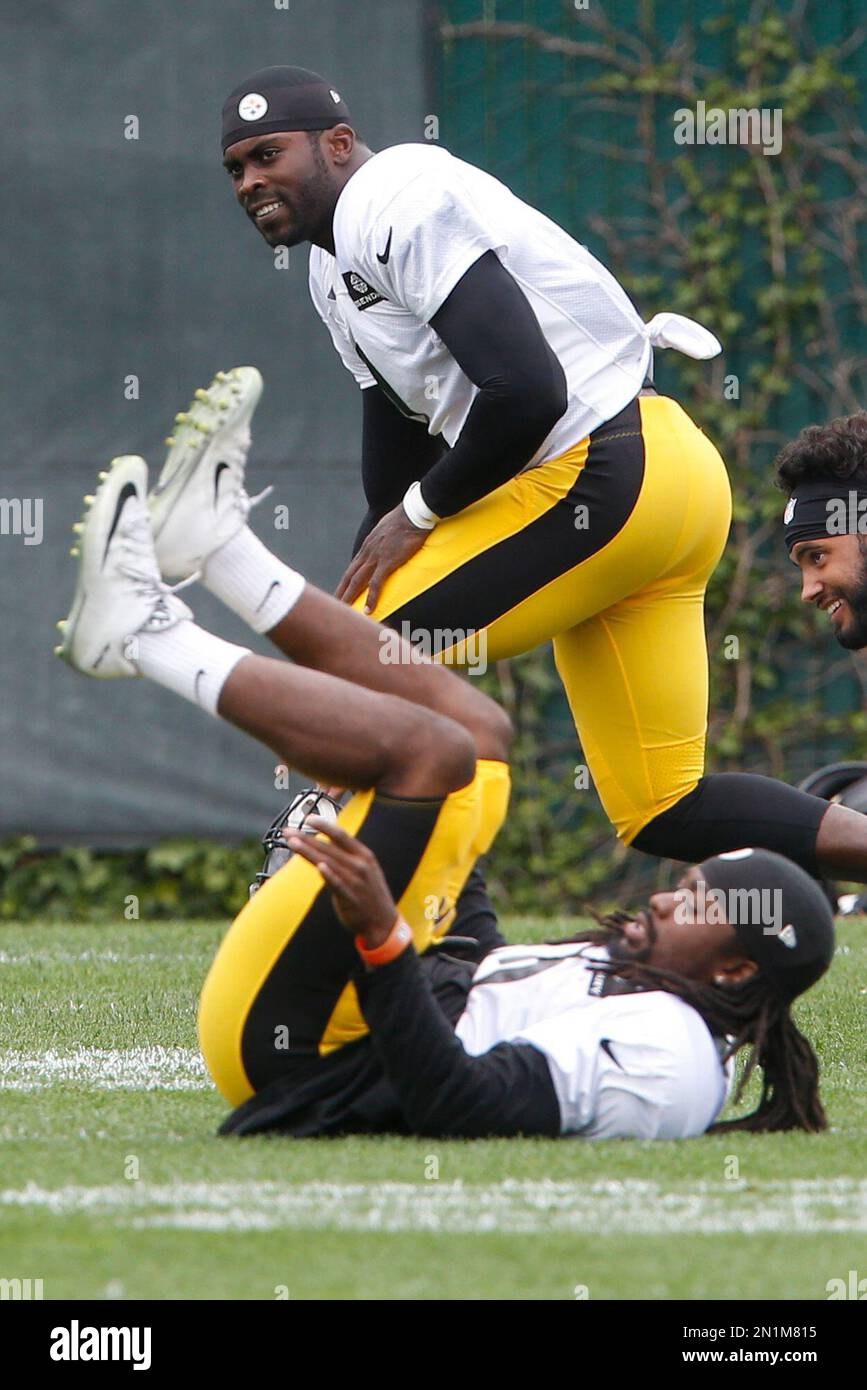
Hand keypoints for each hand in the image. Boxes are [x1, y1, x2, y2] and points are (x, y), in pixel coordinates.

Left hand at [287, 817, 397, 945]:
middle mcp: (360, 865)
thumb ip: (346, 857)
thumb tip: (325, 846)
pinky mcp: (351, 898)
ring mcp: (356, 881)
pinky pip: (338, 885)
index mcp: (364, 855)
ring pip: (328, 863)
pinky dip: (329, 875)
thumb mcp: (365, 869)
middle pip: (329, 848)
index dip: (324, 825)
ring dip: (309, 852)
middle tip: (287, 831)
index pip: (341, 835)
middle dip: (306, 838)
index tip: (308, 818)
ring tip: (292, 843)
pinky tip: (320, 867)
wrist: (383, 923)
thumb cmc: (369, 894)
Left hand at [335, 504, 429, 612]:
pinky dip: (371, 598)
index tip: (344, 590)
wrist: (413, 513)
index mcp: (368, 544)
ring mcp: (375, 557)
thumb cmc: (407, 518)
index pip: (354, 566)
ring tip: (344, 611)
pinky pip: (376, 584)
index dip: (347, 580)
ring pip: (356, 581)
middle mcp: (367, 552)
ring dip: (349, 597)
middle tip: (335, 605)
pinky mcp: (387, 562)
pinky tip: (368, 610)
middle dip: (341, 591)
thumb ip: (386, 538)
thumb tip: (390, 542)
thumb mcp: (390, 528)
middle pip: (349, 575)